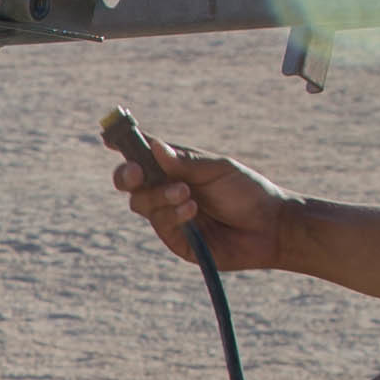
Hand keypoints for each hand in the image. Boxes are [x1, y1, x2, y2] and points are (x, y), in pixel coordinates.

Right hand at [107, 122, 298, 276]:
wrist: (271, 226)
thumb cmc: (248, 191)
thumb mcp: (217, 168)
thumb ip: (185, 162)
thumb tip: (153, 147)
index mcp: (175, 168)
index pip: (142, 155)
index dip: (123, 146)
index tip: (109, 138)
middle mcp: (167, 191)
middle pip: (130, 183)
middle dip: (127, 176)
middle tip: (137, 171)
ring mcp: (169, 217)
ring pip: (141, 204)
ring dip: (160, 196)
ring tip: (186, 193)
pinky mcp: (177, 241)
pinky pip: (161, 225)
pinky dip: (172, 214)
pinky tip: (192, 209)